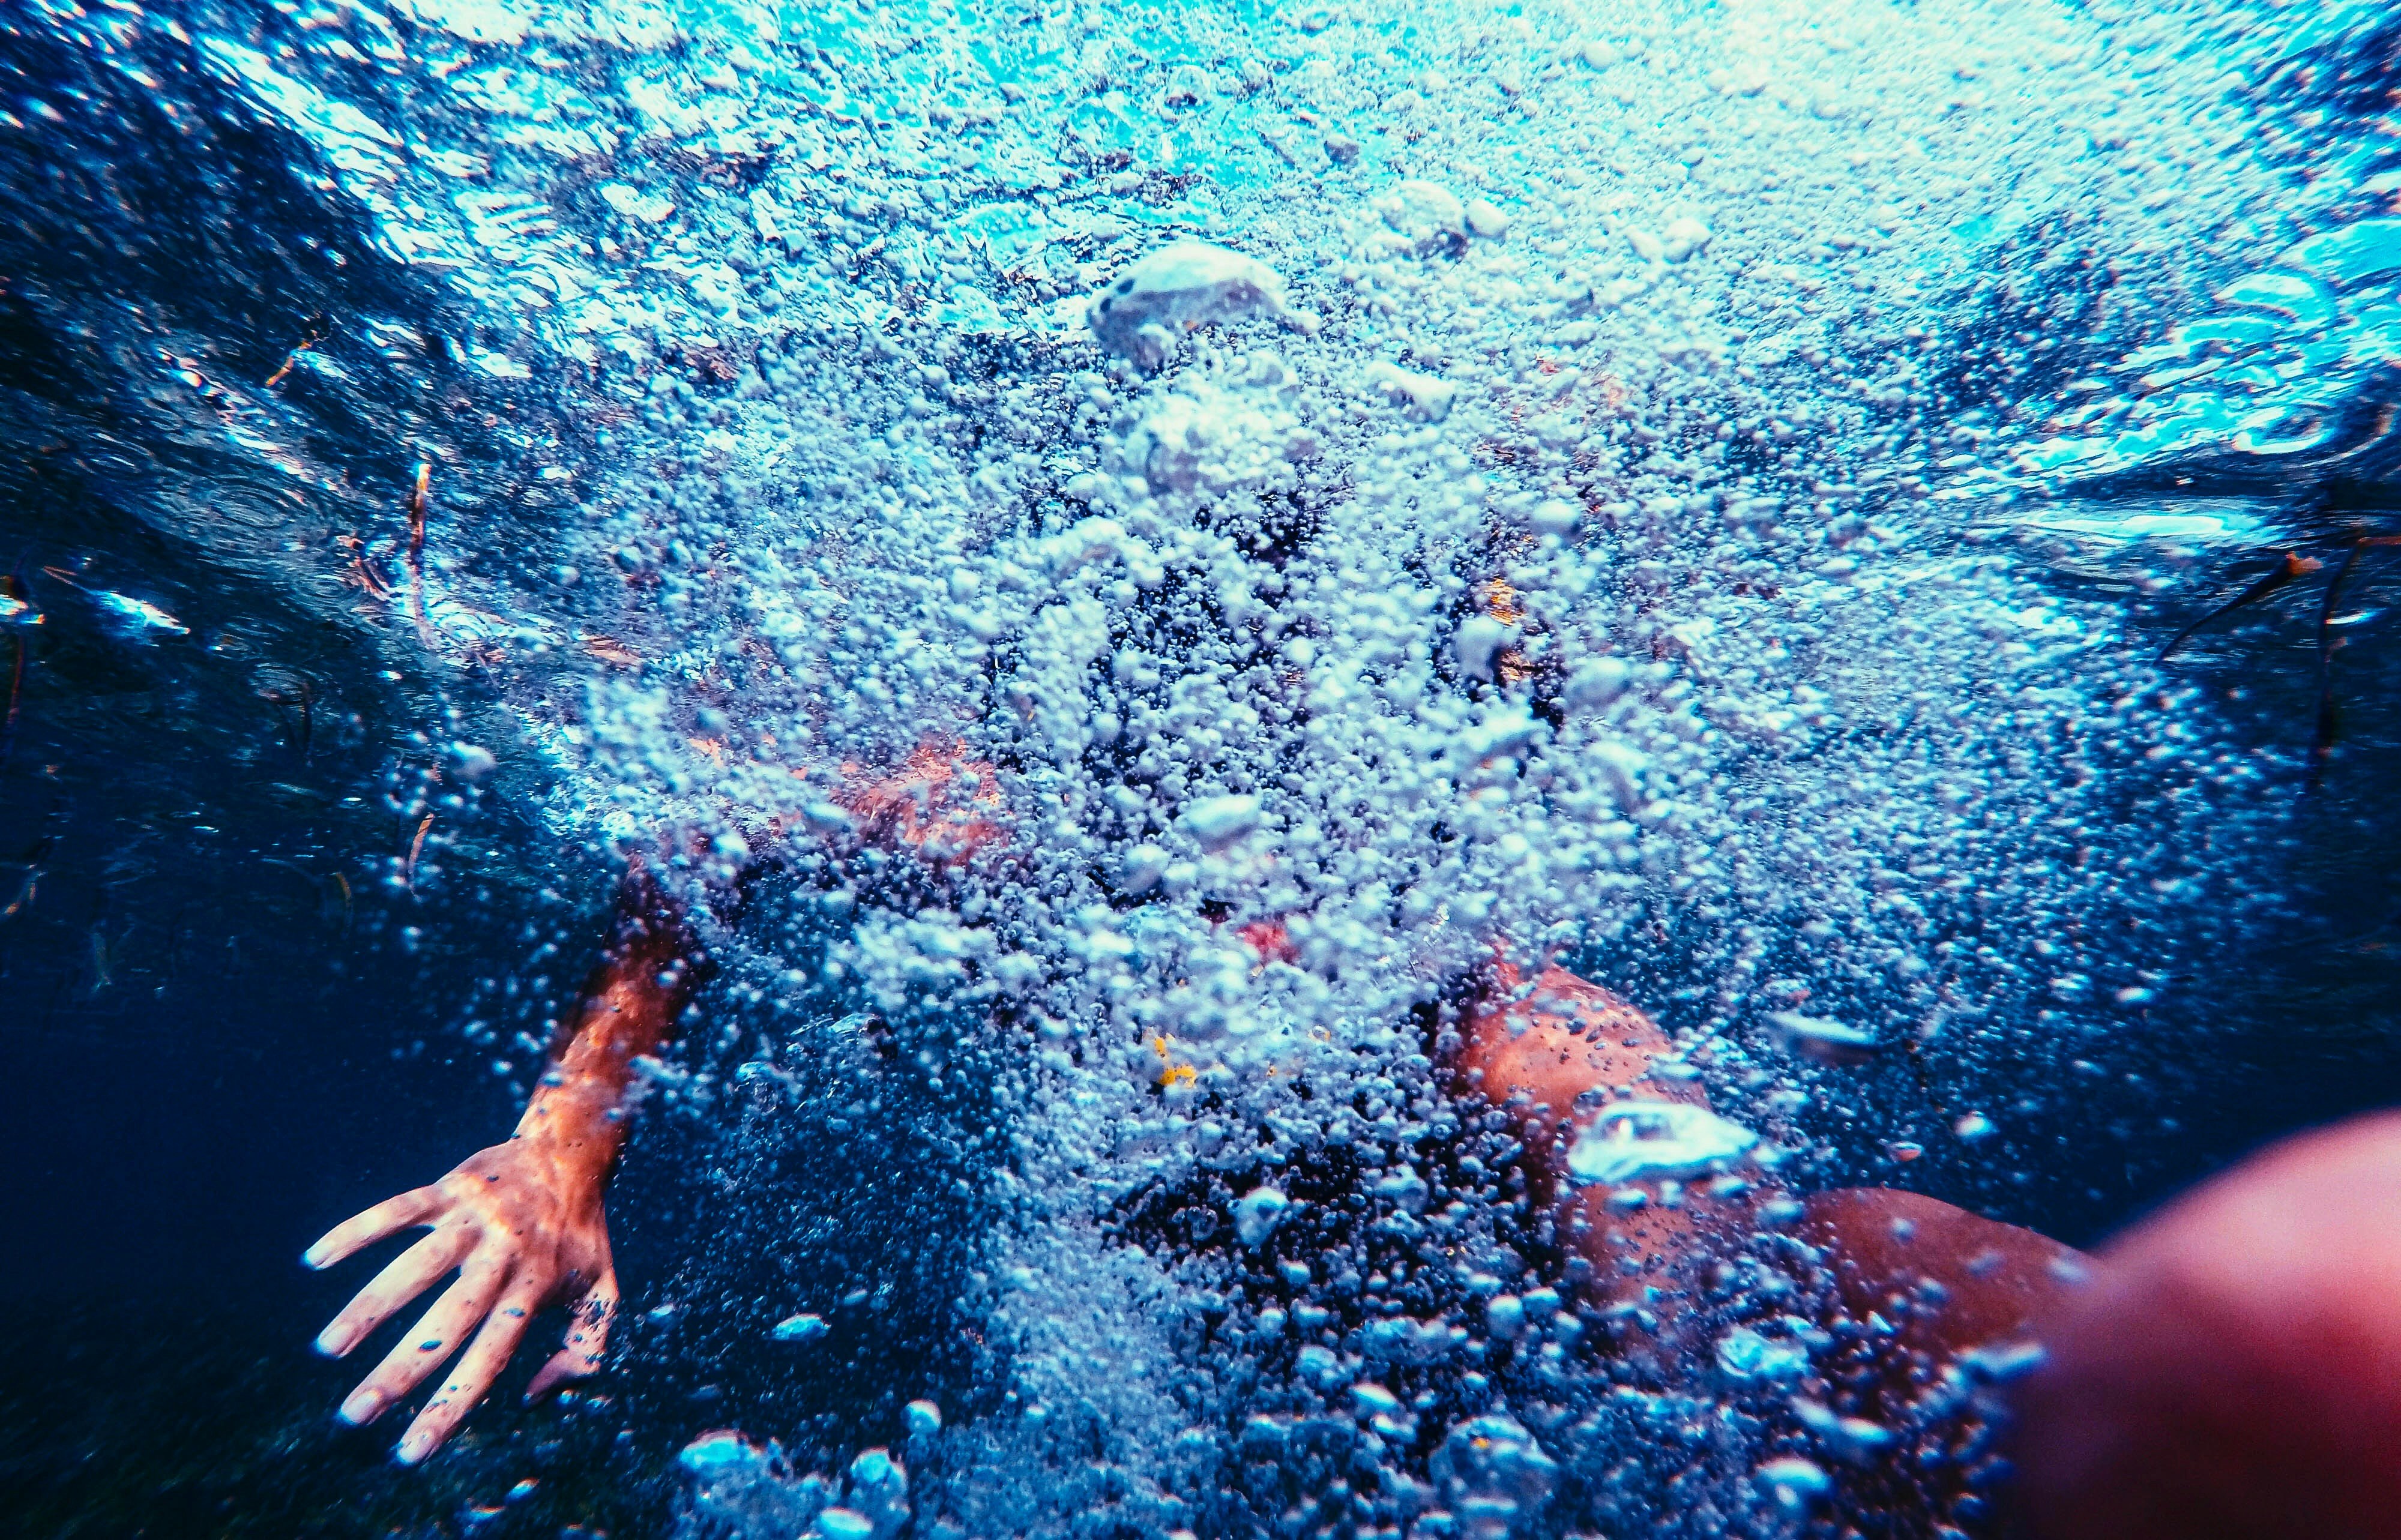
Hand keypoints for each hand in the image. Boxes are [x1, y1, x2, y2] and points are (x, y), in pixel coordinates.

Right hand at [304, 1133, 618, 1462]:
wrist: (574, 1150)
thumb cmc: (580, 1233)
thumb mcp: (603, 1291)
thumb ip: (586, 1351)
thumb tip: (534, 1398)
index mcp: (533, 1290)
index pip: (489, 1360)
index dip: (449, 1406)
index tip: (410, 1451)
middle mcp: (502, 1258)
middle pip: (445, 1323)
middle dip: (398, 1372)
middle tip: (353, 1414)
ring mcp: (475, 1221)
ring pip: (414, 1269)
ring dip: (368, 1309)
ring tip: (329, 1348)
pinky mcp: (451, 1189)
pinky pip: (397, 1210)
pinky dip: (356, 1231)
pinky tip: (316, 1259)